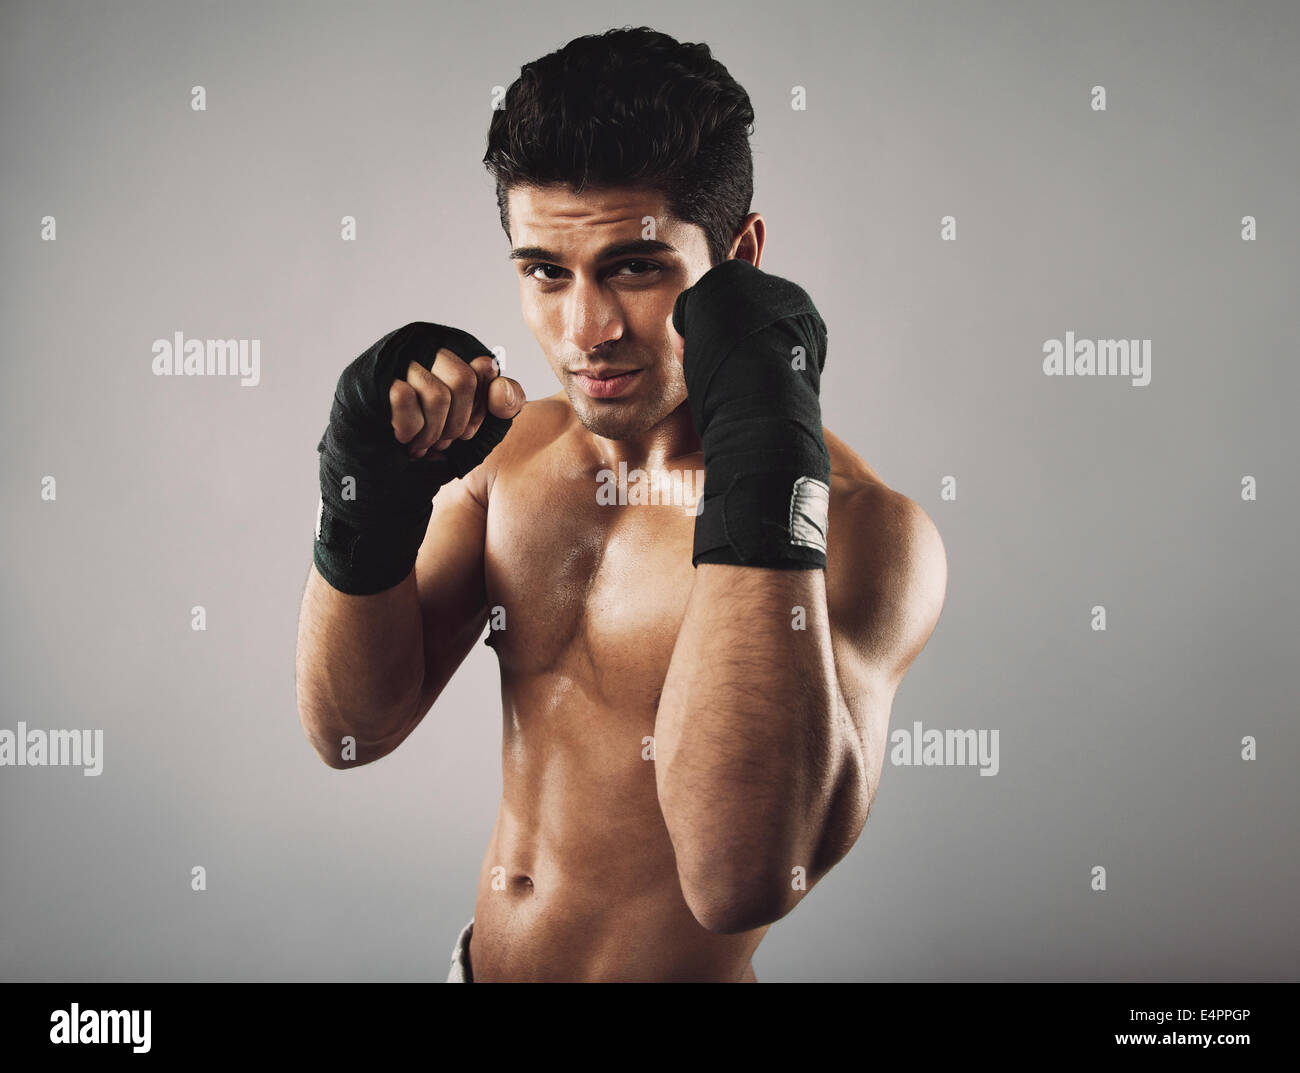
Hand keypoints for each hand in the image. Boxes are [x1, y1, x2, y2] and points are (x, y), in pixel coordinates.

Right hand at [391, 351, 524, 459]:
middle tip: (442, 443)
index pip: (483, 371)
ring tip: (421, 445)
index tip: (467, 433)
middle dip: (456, 424)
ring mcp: (399, 359)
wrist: (382, 466)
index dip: (479, 410)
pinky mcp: (375, 376)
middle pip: (463, 380)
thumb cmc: (431, 438)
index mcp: (454, 354)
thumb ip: (505, 401)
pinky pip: (403, 396)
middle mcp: (427, 348)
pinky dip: (408, 428)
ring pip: (436, 394)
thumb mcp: (477, 421)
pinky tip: (403, 438)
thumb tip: (500, 387)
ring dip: (432, 432)